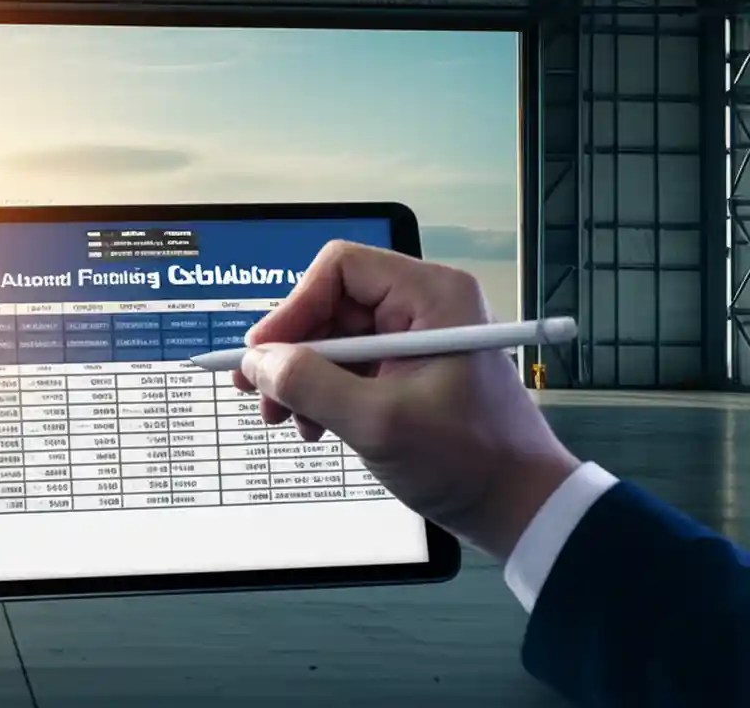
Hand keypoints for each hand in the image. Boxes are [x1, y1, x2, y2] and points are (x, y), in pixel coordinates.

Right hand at [234, 240, 581, 560]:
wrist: (518, 506)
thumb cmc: (471, 461)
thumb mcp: (379, 423)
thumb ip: (311, 386)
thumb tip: (258, 363)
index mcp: (432, 296)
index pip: (340, 270)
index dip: (294, 308)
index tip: (263, 353)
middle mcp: (424, 307)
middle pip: (331, 305)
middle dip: (292, 352)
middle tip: (259, 391)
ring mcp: (415, 339)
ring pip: (334, 339)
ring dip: (303, 378)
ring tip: (289, 419)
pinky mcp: (408, 369)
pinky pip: (350, 367)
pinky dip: (324, 394)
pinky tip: (317, 425)